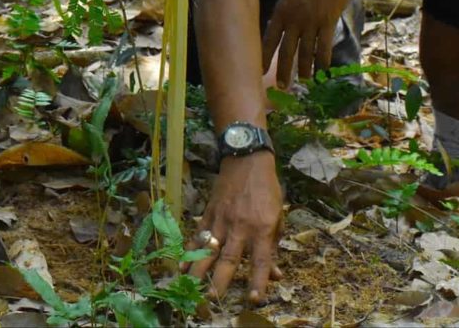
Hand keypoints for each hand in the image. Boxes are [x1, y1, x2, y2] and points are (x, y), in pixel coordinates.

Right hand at [186, 152, 283, 302]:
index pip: (260, 260)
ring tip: (191, 286)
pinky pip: (198, 234)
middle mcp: (240, 226)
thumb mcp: (278, 217)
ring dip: (199, 269)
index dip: (257, 281)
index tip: (253, 299)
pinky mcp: (209, 212)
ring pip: (208, 248)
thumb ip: (273, 247)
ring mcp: (221, 219)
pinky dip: (189, 249)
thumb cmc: (267, 189)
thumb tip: (275, 275)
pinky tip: (181, 264)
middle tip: (212, 299)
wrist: (246, 160)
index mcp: (261, 228)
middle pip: (228, 258)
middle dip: (220, 280)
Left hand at [262, 0, 352, 88]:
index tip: (258, 71)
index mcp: (281, 12)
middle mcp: (294, 19)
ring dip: (304, 69)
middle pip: (286, 50)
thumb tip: (279, 31)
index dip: (264, 57)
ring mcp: (311, 22)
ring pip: (306, 51)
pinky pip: (324, 46)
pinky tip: (322, 70)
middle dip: (283, 70)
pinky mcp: (328, 22)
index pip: (268, 39)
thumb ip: (283, 14)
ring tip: (303, 80)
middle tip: (281, 87)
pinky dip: (323, 60)